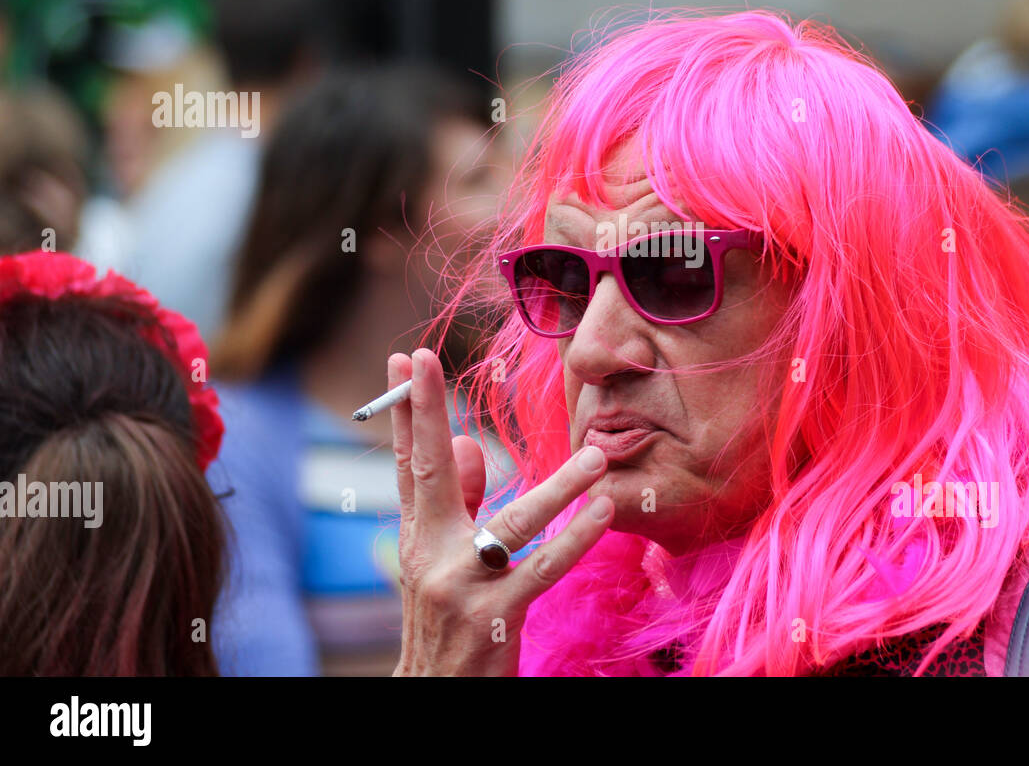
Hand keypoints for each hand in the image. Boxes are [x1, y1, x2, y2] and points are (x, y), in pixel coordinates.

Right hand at [390, 348, 612, 675]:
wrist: (438, 691)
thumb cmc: (448, 615)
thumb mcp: (441, 557)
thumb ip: (458, 499)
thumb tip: (464, 439)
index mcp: (417, 535)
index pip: (408, 462)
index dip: (405, 410)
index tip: (405, 358)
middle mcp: (430, 555)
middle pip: (429, 474)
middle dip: (426, 413)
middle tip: (428, 358)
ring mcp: (461, 586)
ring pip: (509, 524)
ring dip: (557, 489)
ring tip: (595, 457)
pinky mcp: (496, 616)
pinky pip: (542, 569)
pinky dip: (575, 539)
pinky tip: (603, 512)